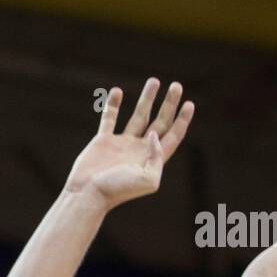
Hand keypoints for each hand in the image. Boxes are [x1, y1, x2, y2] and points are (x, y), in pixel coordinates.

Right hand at [65, 79, 194, 209]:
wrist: (88, 195)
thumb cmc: (117, 191)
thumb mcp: (148, 179)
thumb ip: (157, 156)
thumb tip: (155, 134)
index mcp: (152, 159)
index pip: (173, 135)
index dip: (182, 120)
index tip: (189, 103)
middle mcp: (139, 150)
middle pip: (159, 122)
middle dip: (169, 104)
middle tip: (176, 86)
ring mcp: (121, 144)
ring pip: (138, 116)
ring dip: (147, 99)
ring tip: (154, 81)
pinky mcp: (103, 141)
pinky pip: (109, 119)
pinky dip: (113, 105)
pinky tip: (117, 91)